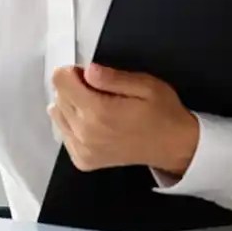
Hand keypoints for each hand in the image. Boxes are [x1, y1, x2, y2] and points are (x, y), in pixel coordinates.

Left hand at [48, 63, 199, 175]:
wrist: (174, 147)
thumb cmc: (162, 113)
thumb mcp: (146, 85)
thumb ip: (113, 77)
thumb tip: (87, 70)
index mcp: (98, 112)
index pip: (59, 80)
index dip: (74, 72)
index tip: (91, 76)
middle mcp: (85, 132)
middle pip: (58, 96)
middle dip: (74, 87)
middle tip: (100, 92)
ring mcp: (82, 149)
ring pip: (57, 114)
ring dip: (71, 106)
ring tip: (97, 108)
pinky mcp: (83, 160)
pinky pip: (63, 133)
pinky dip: (73, 124)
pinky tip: (94, 124)